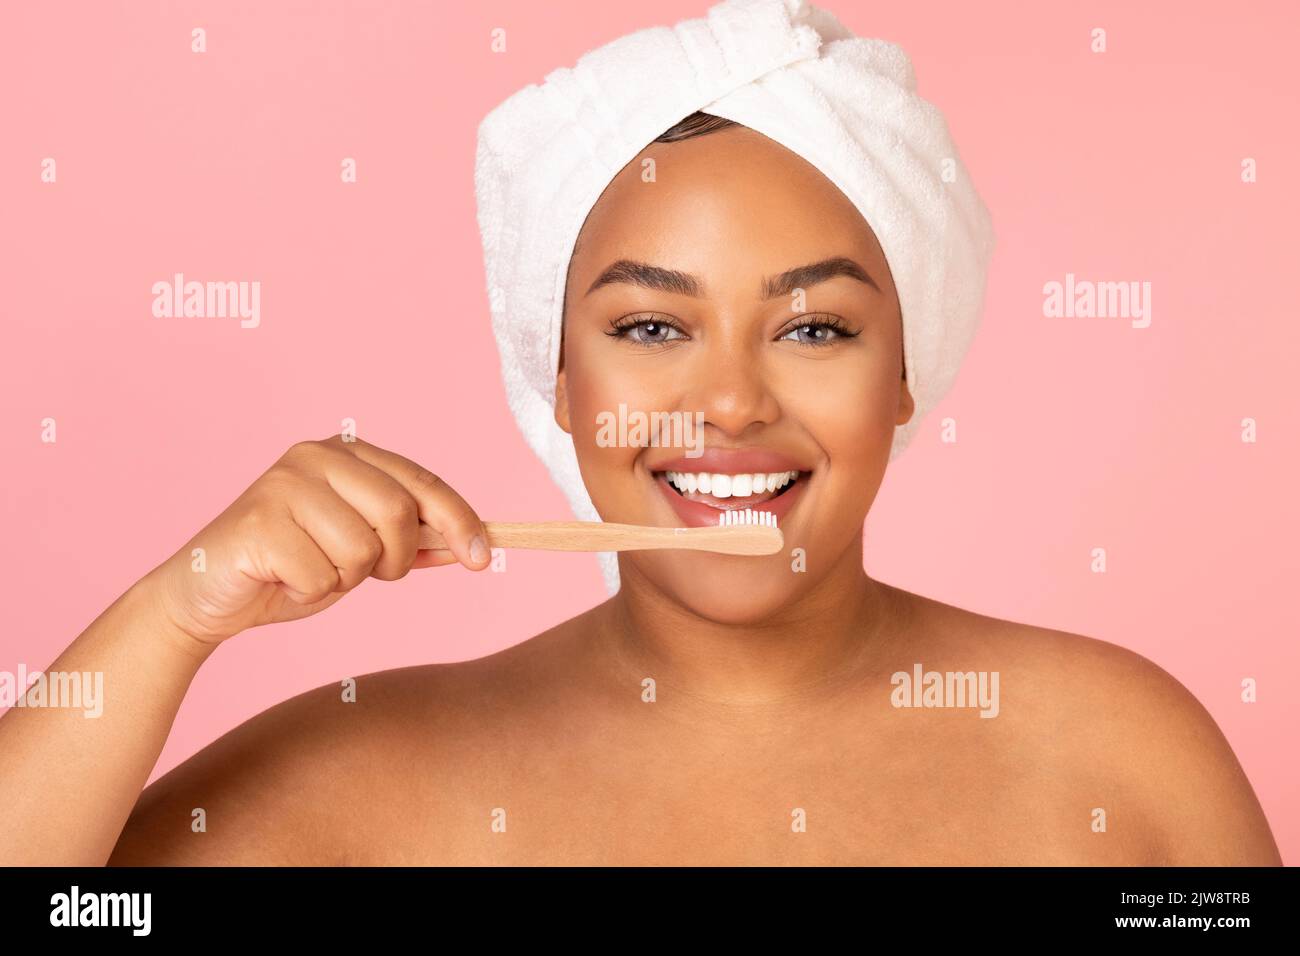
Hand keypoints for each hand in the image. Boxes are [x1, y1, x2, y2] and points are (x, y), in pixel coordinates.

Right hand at [141, 435, 490, 646]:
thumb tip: (470, 547)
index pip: (422, 483)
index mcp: (346, 453)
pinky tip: (282, 578)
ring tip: (311, 570)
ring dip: (345, 579)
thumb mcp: (361, 555)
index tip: (483, 558)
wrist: (206, 594)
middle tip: (369, 576)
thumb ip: (411, 544)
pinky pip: (321, 576)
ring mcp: (283, 484)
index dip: (460, 521)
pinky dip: (310, 592)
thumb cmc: (290, 568)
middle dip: (395, 561)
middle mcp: (315, 456)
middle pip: (398, 513)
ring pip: (361, 550)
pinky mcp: (258, 521)